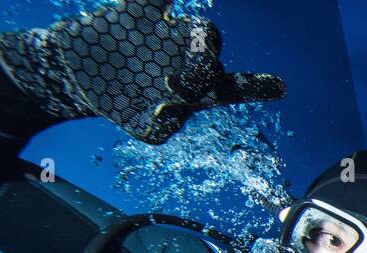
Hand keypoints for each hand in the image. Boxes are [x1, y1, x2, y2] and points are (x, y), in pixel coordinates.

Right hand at [0, 0, 285, 144]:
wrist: (84, 76)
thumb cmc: (124, 105)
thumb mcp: (143, 127)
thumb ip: (157, 127)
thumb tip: (167, 112)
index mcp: (198, 87)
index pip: (233, 87)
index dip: (256, 86)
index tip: (282, 86)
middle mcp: (190, 57)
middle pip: (214, 57)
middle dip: (203, 70)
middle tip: (173, 87)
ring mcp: (167, 33)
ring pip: (200, 31)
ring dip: (197, 43)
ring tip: (168, 73)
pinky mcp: (138, 13)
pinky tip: (166, 1)